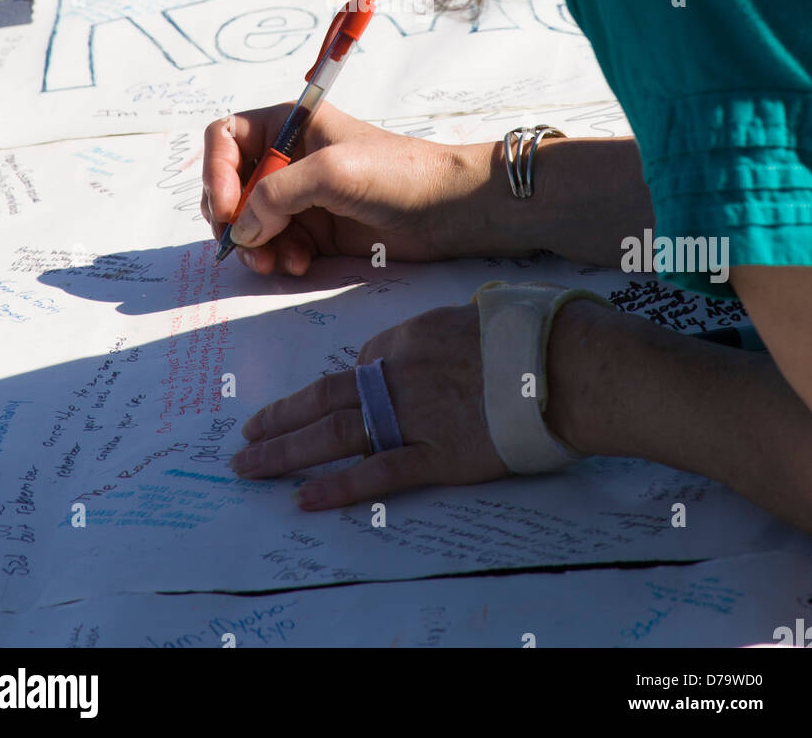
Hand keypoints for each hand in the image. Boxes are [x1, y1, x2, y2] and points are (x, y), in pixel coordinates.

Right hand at [202, 100, 492, 274]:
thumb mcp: (331, 171)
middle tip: (246, 245)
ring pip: (249, 222)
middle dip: (232, 219)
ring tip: (275, 262)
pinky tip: (300, 264)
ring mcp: (301, 196)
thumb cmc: (397, 172)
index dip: (216, 172)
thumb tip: (242, 228)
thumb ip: (276, 194)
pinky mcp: (315, 229)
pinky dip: (278, 257)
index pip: (225, 139)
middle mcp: (289, 157)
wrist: (448, 210)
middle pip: (230, 185)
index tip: (229, 208)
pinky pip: (275, 245)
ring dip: (254, 246)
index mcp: (289, 124)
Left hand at [231, 302, 507, 507]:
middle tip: (247, 435)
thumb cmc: (533, 332)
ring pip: (335, 433)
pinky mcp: (437, 456)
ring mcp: (414, 416)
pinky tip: (304, 497)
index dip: (344, 385)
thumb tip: (446, 344)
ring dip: (286, 450)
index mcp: (410, 336)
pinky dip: (338, 487)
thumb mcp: (479, 313)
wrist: (564, 362)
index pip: (364, 361)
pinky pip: (378, 474)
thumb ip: (448, 332)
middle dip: (281, 417)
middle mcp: (400, 374)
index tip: (328, 402)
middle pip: (325, 397)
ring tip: (249, 464)